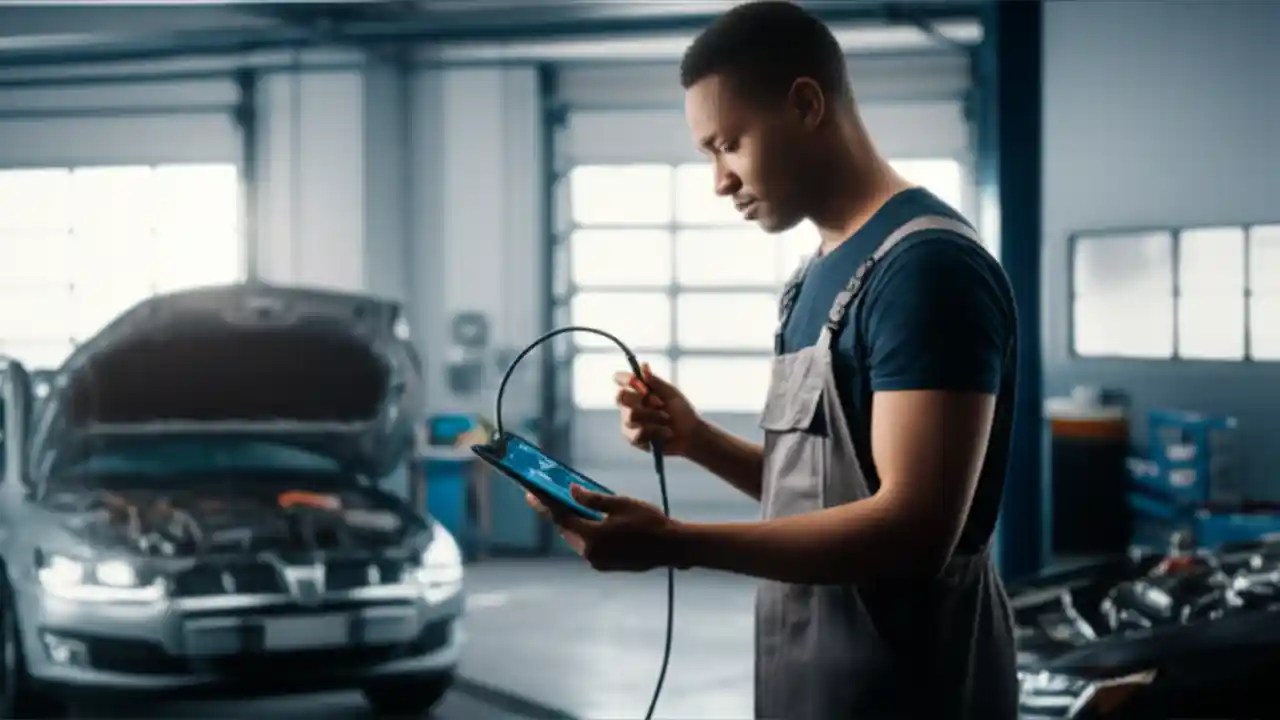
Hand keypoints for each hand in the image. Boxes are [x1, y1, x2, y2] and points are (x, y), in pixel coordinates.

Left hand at [525, 485, 681, 571]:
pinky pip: (588, 546)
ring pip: (576, 539)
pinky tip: (588, 522)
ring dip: (571, 523)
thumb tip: (571, 492)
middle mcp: (590, 553)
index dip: (544, 503)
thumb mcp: (620, 504)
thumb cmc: (648, 522)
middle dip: (557, 513)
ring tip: (568, 506)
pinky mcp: (606, 566)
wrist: (671, 547)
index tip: (530, 493)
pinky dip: (585, 533)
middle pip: (566, 529)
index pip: (561, 517)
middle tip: (547, 497)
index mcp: (591, 536)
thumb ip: (593, 499)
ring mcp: (597, 562)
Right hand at [614, 363, 702, 456]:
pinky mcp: (633, 439)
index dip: (625, 379)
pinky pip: (638, 433)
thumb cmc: (681, 412)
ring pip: (631, 416)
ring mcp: (629, 423)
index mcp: (638, 391)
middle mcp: (629, 406)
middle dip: (643, 400)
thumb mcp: (670, 394)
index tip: (638, 382)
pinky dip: (656, 432)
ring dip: (654, 417)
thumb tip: (643, 365)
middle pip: (621, 397)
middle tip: (660, 404)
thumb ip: (655, 382)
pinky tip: (666, 433)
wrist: (691, 435)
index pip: (621, 380)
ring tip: (667, 420)